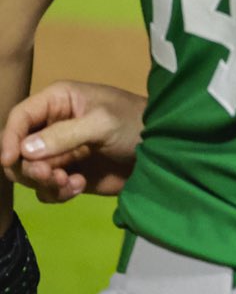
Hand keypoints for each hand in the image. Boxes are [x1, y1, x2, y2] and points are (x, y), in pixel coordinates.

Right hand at [2, 81, 145, 203]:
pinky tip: (79, 186)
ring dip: (44, 182)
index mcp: (58, 101)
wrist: (163, 150)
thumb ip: (65, 135)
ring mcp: (59, 152)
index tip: (11, 160)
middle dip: (30, 167)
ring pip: (29, 172)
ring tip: (70, 182)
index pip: (19, 117)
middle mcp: (52, 125)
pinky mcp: (68, 173)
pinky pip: (46, 188)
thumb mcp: (103, 124)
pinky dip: (57, 192)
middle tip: (53, 175)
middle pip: (17, 150)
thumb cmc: (136, 124)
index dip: (9, 137)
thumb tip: (25, 150)